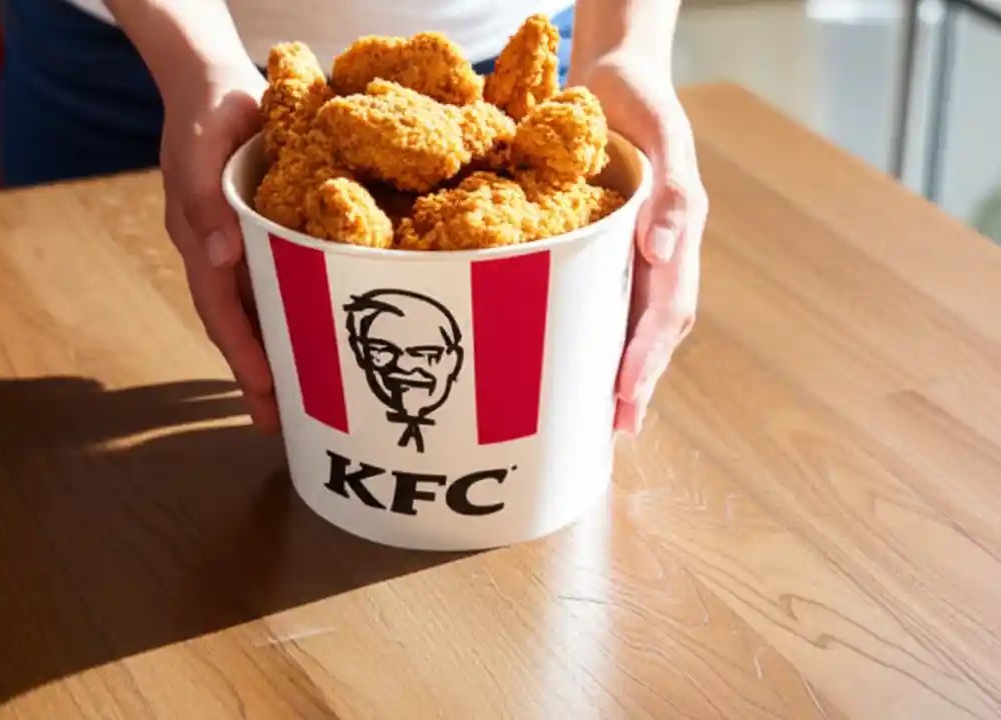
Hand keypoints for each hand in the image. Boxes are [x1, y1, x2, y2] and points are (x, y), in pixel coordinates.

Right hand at [160, 63, 280, 431]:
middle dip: (258, 376)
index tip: (263, 391)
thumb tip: (221, 258)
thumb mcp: (200, 147)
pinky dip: (298, 314)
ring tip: (306, 403)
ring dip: (281, 355)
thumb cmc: (207, 113)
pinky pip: (284, 283)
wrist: (218, 83)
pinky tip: (322, 339)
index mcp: (202, 243)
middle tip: (281, 425)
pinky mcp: (269, 234)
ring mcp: (245, 248)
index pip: (221, 311)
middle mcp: (223, 255)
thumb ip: (204, 200)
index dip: (241, 353)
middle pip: (240, 326)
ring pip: (263, 312)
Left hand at [579, 60, 707, 434]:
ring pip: (634, 323)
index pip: (667, 308)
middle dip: (638, 382)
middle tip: (618, 429)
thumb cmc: (636, 102)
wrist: (614, 80)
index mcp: (677, 234)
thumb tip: (666, 249)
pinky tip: (578, 367)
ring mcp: (637, 254)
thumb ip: (672, 191)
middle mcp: (661, 252)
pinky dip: (599, 339)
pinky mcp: (609, 250)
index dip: (648, 355)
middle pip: (655, 330)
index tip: (626, 393)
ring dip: (622, 372)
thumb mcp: (660, 135)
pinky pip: (608, 302)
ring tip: (603, 421)